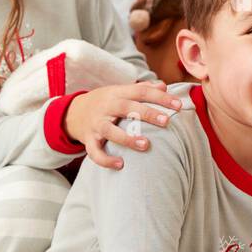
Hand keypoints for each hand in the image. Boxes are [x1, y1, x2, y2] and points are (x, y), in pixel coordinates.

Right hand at [64, 80, 181, 169]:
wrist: (73, 113)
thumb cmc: (106, 102)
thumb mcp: (120, 91)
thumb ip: (141, 89)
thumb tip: (163, 86)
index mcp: (117, 93)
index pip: (140, 91)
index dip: (160, 97)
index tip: (178, 105)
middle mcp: (106, 107)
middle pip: (126, 107)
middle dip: (147, 114)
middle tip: (166, 121)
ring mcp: (96, 124)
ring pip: (110, 131)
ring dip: (127, 138)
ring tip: (146, 145)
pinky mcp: (88, 140)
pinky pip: (94, 152)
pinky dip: (105, 159)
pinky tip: (120, 165)